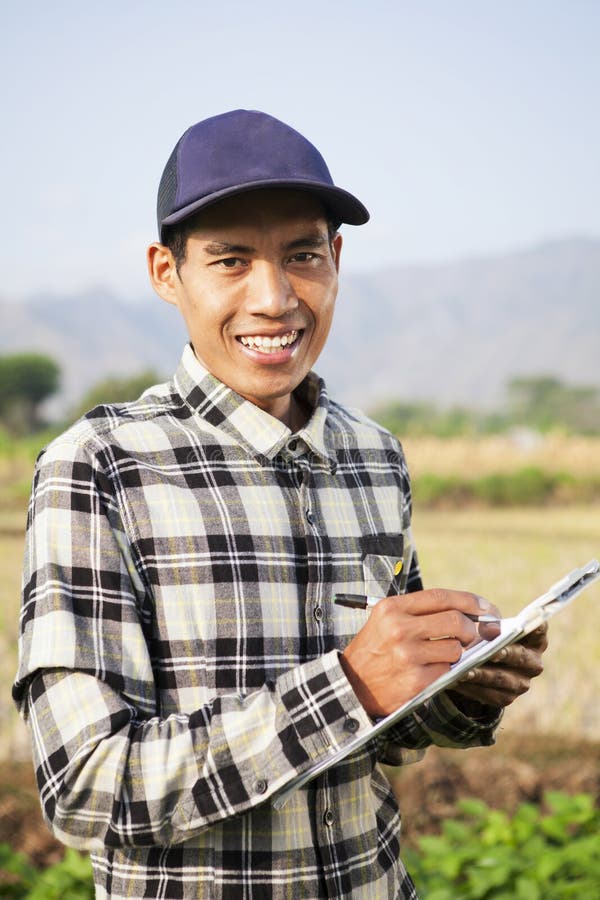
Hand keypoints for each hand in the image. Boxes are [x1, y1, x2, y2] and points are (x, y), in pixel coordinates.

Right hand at [339, 589, 496, 717]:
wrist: (351, 685)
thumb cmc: (375, 649)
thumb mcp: (386, 621)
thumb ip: (420, 613)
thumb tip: (468, 613)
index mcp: (393, 608)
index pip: (441, 597)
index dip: (469, 601)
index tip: (486, 607)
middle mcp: (399, 628)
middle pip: (455, 621)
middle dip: (471, 629)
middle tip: (473, 636)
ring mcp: (407, 655)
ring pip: (455, 649)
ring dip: (456, 655)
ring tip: (439, 658)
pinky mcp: (415, 681)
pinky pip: (448, 672)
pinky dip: (445, 673)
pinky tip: (431, 673)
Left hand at [449, 623, 547, 709]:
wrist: (480, 662)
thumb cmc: (487, 637)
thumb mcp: (488, 626)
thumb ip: (491, 623)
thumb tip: (490, 629)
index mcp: (534, 639)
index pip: (538, 629)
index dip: (532, 626)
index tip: (522, 624)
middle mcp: (534, 663)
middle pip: (520, 657)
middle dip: (504, 653)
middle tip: (490, 652)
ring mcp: (521, 683)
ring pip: (501, 678)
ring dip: (482, 674)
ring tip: (464, 670)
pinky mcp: (506, 698)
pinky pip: (488, 693)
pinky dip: (472, 686)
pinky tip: (457, 680)